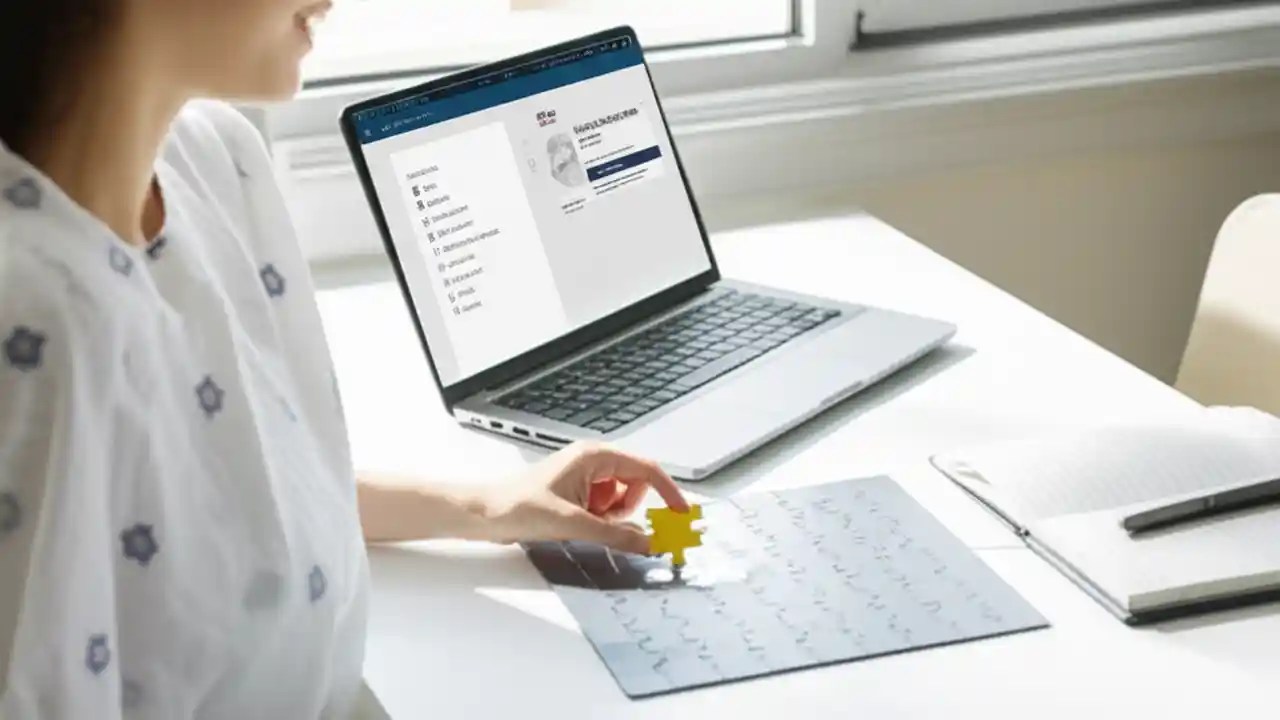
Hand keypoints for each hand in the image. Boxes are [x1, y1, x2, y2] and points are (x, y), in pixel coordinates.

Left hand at [484, 442, 688, 553]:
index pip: (646, 469)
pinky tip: (576, 524)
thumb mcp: (572, 523)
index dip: (668, 491)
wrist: (486, 514)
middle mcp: (594, 462)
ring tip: (581, 522)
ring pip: (621, 500)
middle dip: (628, 509)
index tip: (681, 514)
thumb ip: (614, 534)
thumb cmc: (519, 507)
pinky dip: (600, 521)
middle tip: (606, 523)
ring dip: (611, 517)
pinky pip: (605, 509)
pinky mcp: (578, 494)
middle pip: (636, 486)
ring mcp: (586, 478)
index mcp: (595, 456)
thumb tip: (648, 543)